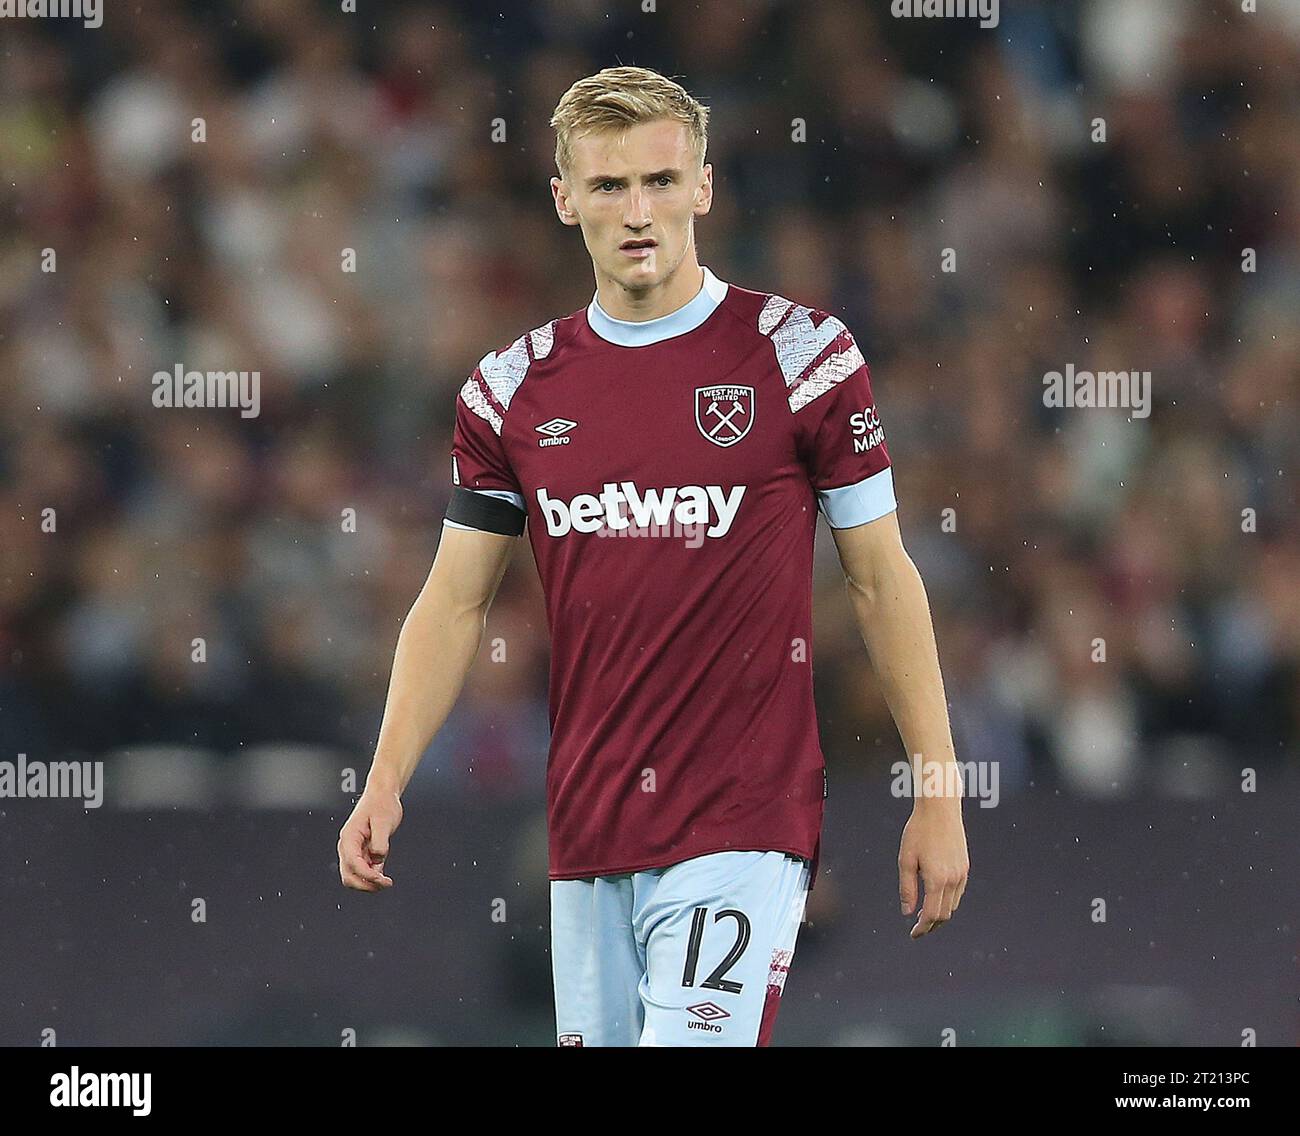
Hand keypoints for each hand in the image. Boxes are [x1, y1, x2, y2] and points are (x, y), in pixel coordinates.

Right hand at [338, 788, 402, 891]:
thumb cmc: (381, 804)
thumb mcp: (383, 821)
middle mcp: (348, 845)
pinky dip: (372, 875)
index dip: (367, 875)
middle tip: (384, 885)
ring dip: (369, 882)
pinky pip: (364, 869)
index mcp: (349, 837)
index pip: (353, 864)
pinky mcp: (363, 851)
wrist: (383, 795)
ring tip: (386, 882)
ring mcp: (354, 849)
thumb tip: (378, 858)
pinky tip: (384, 874)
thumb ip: (380, 841)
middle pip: (349, 875)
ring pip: (355, 875)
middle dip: (365, 884)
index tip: (381, 880)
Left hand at [898, 802, 967, 938]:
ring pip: (953, 905)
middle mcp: (953, 879)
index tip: (913, 934)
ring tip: (924, 915)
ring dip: (940, 914)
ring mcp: (962, 873)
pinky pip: (958, 893)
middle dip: (931, 925)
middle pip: (944, 914)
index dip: (922, 928)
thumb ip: (907, 888)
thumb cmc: (918, 831)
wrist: (940, 809)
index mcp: (937, 879)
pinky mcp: (965, 867)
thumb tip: (907, 912)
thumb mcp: (906, 859)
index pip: (931, 915)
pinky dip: (948, 901)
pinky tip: (936, 898)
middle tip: (917, 929)